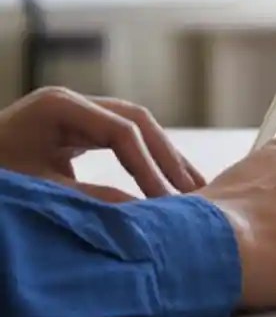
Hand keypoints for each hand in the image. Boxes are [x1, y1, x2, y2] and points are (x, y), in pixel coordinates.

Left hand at [0, 87, 203, 201]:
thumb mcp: (39, 194)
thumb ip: (92, 200)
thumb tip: (144, 213)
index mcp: (58, 107)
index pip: (121, 131)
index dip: (149, 166)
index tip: (168, 200)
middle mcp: (71, 102)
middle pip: (137, 121)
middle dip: (167, 157)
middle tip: (195, 190)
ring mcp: (75, 113)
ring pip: (135, 128)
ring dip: (163, 157)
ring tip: (193, 187)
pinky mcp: (75, 130)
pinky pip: (122, 140)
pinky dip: (145, 160)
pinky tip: (166, 182)